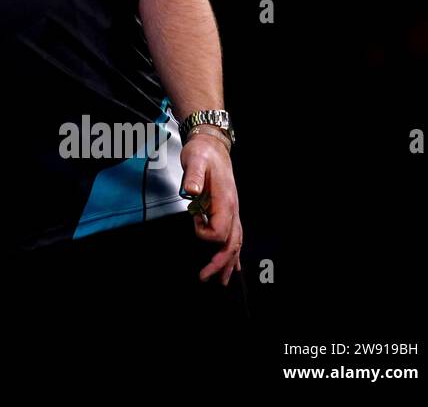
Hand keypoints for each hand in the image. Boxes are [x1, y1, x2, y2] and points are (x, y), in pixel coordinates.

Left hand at [179, 132, 242, 285]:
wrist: (212, 146)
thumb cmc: (202, 153)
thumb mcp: (194, 160)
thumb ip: (192, 176)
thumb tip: (191, 191)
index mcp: (225, 201)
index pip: (219, 231)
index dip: (204, 233)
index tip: (193, 218)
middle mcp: (233, 210)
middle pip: (231, 244)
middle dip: (219, 263)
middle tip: (205, 277)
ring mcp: (233, 211)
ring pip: (235, 244)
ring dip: (228, 263)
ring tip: (222, 281)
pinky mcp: (229, 211)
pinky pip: (235, 237)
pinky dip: (233, 253)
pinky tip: (234, 266)